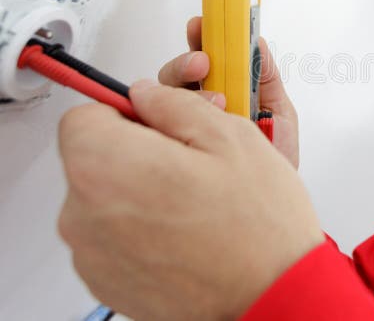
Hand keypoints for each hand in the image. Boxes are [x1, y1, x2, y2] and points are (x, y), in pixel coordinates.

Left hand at [57, 81, 324, 320]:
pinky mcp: (106, 281)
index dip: (126, 109)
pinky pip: (115, 236)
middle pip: (94, 157)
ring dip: (140, 190)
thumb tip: (148, 95)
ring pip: (105, 197)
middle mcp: (83, 213)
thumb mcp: (230, 135)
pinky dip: (143, 228)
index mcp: (106, 165)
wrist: (271, 297)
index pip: (85, 112)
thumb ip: (175, 102)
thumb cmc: (258, 227)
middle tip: (190, 160)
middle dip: (136, 149)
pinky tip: (187, 231)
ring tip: (195, 202)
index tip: (155, 119)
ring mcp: (92, 254)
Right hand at [158, 16, 299, 168]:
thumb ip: (267, 79)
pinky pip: (156, 126)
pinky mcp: (169, 147)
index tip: (201, 26)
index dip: (200, 39)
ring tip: (215, 102)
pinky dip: (167, 119)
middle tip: (202, 64)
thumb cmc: (274, 161)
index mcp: (225, 92)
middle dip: (188, 64)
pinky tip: (188, 123)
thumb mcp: (280, 115)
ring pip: (164, 97)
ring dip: (184, 92)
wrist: (267, 207)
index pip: (206, 58)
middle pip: (178, 75)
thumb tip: (258, 41)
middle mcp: (200, 106)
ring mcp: (182, 126)